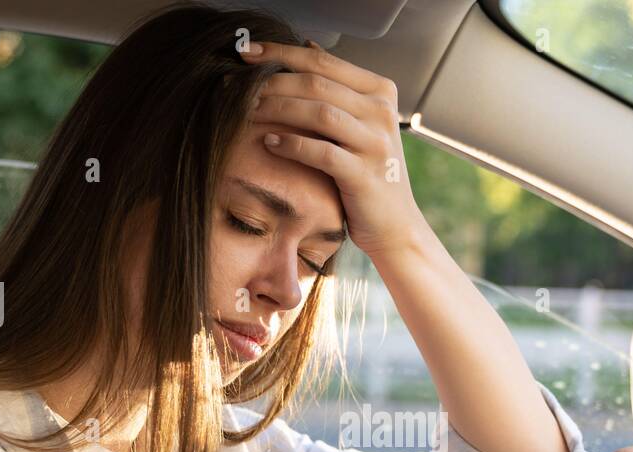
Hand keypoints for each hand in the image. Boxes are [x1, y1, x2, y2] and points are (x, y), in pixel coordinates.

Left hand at [239, 39, 428, 257]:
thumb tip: (308, 46)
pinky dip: (292, 145)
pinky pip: (322, 152)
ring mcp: (376, 143)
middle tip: (237, 85)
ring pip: (319, 112)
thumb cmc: (369, 173)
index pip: (323, 61)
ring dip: (278, 109)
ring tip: (247, 111)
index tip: (247, 52)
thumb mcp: (360, 124)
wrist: (395, 225)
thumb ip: (339, 88)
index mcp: (380, 91)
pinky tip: (269, 143)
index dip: (281, 53)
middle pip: (317, 82)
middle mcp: (382, 112)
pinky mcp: (365, 175)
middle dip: (272, 80)